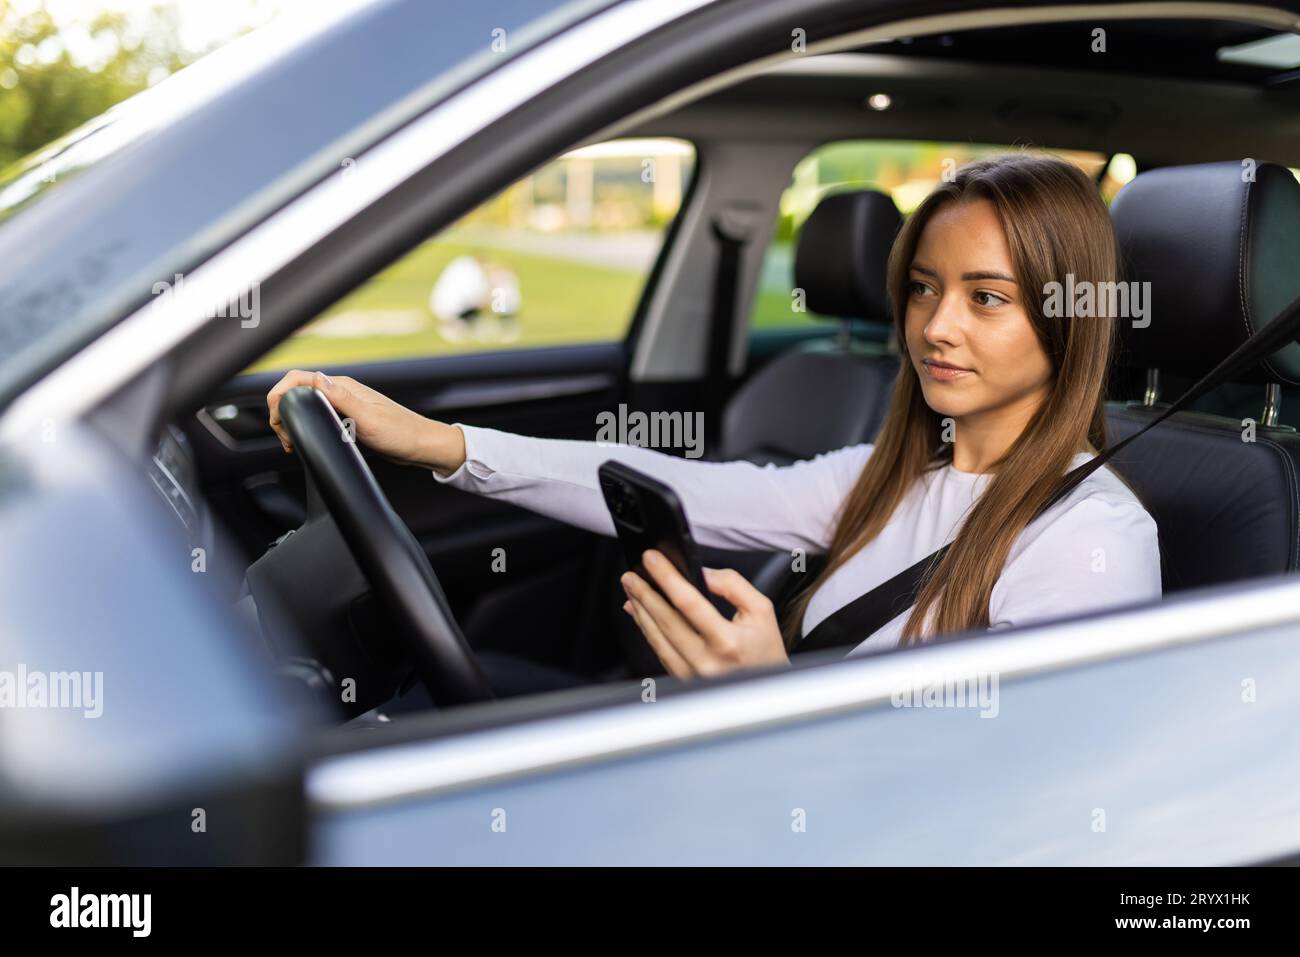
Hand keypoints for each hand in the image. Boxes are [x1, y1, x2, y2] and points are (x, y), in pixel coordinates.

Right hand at [265, 369, 465, 472]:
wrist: (421, 446)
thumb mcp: (369, 419)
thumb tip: (318, 379)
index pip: (298, 379)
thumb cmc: (401, 434)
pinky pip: (316, 414)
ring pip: (304, 403)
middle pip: (296, 390)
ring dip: (291, 419)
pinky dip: (304, 425)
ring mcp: (343, 403)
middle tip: (285, 438)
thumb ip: (343, 399)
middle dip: (281, 411)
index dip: (280, 398)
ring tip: (291, 442)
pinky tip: (305, 439)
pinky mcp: (346, 417)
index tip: (280, 422)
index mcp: (343, 386)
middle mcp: (341, 391)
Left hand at [621, 550, 790, 678]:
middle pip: (665, 621)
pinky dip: (646, 628)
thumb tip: (700, 572)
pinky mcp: (682, 680)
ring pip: (656, 638)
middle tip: (631, 574)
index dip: (667, 578)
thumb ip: (732, 585)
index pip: (689, 603)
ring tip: (632, 588)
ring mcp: (691, 675)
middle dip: (645, 593)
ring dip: (641, 609)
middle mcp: (706, 662)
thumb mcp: (760, 610)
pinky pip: (658, 650)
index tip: (652, 559)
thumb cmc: (764, 649)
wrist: (767, 690)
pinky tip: (640, 612)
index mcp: (728, 643)